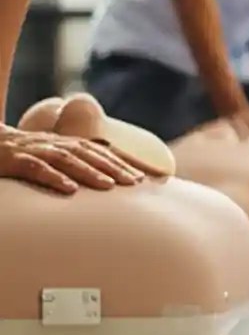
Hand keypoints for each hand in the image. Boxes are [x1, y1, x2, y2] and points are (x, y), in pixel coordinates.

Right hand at [0, 125, 145, 194]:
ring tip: (109, 186)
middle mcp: (54, 144)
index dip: (125, 161)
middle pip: (90, 153)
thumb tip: (106, 173)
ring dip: (90, 171)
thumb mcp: (49, 158)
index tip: (148, 175)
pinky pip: (36, 168)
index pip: (102, 151)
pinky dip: (54, 178)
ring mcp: (35, 150)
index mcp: (66, 144)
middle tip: (135, 183)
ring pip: (68, 159)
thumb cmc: (19, 155)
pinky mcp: (14, 160)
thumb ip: (75, 163)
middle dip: (114, 167)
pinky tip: (69, 190)